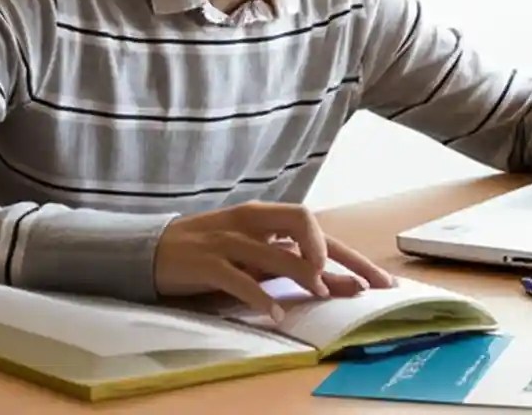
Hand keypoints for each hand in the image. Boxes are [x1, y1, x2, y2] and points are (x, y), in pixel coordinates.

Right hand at [153, 202, 394, 320]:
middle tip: (356, 287)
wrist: (151, 250)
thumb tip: (341, 284)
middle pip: (303, 222)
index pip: (318, 227)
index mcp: (265, 216)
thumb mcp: (255, 255)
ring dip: (303, 273)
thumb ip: (293, 266)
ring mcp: (228, 241)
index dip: (352, 254)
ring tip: (321, 293)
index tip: (380, 280)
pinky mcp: (206, 263)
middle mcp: (251, 221)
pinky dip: (261, 297)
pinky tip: (277, 314)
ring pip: (275, 251)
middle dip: (335, 254)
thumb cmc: (212, 252)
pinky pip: (239, 279)